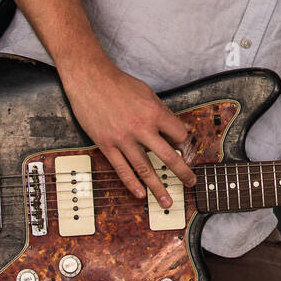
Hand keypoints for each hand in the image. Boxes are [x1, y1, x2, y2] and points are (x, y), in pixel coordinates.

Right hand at [57, 55, 196, 207]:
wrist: (90, 79)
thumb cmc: (119, 84)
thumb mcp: (148, 93)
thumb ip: (163, 113)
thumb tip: (180, 128)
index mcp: (154, 112)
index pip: (178, 134)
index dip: (186, 144)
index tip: (188, 151)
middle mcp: (141, 128)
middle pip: (167, 156)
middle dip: (182, 172)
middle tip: (191, 183)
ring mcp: (122, 138)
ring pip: (144, 168)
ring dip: (157, 187)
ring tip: (167, 201)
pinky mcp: (106, 144)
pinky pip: (121, 168)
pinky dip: (132, 183)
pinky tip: (140, 194)